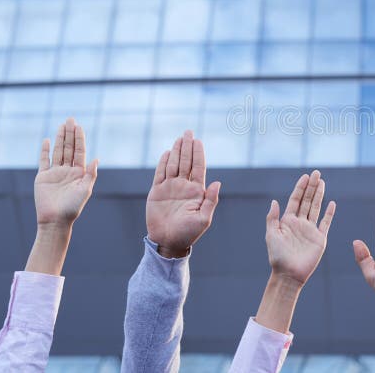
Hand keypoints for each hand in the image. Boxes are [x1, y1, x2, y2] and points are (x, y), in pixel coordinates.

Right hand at [34, 118, 98, 227]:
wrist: (55, 220)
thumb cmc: (73, 207)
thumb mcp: (85, 190)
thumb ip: (90, 174)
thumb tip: (96, 158)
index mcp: (79, 173)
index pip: (79, 151)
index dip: (79, 139)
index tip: (79, 126)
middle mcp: (68, 170)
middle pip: (68, 148)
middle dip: (69, 134)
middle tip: (70, 119)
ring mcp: (55, 173)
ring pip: (57, 151)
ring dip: (59, 138)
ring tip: (61, 125)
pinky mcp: (43, 177)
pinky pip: (44, 161)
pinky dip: (45, 151)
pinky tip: (46, 140)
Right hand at [146, 130, 220, 258]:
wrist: (167, 242)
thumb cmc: (188, 233)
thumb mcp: (203, 219)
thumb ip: (210, 200)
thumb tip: (217, 182)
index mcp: (196, 191)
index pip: (198, 167)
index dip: (198, 153)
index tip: (198, 140)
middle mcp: (184, 186)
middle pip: (186, 162)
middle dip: (187, 147)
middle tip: (188, 132)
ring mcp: (170, 188)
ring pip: (173, 164)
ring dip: (176, 151)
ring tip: (179, 138)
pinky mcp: (157, 192)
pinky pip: (160, 174)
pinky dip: (163, 162)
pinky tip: (166, 152)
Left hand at [265, 170, 335, 286]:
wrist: (289, 275)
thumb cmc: (277, 257)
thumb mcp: (271, 235)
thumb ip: (273, 218)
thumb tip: (274, 201)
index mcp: (288, 221)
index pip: (295, 200)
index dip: (300, 188)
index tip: (305, 176)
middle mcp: (300, 223)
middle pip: (307, 200)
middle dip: (312, 187)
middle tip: (317, 173)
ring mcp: (310, 230)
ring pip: (316, 208)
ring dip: (319, 195)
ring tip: (322, 182)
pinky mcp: (320, 238)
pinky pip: (326, 223)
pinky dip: (329, 213)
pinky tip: (332, 203)